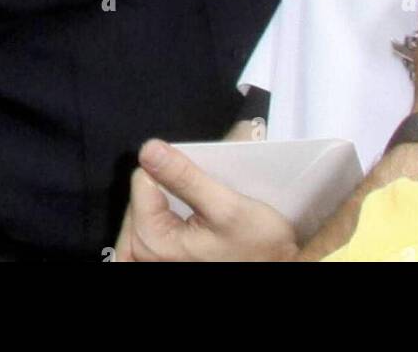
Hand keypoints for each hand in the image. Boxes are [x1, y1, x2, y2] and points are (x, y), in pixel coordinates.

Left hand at [116, 139, 298, 262]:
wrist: (277, 269)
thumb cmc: (256, 247)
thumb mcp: (226, 206)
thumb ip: (185, 178)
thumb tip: (149, 149)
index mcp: (154, 240)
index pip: (142, 181)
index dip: (170, 169)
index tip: (198, 177)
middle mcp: (144, 254)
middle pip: (141, 196)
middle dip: (167, 186)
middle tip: (201, 191)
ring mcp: (150, 259)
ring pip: (145, 209)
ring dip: (166, 199)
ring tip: (194, 203)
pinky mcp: (160, 260)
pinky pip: (147, 229)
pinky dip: (160, 215)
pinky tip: (177, 212)